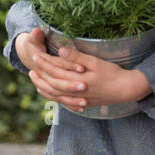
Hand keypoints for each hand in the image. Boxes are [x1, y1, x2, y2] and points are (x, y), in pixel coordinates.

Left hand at [15, 28, 136, 109]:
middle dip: (40, 78)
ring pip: (56, 96)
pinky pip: (63, 102)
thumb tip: (61, 51)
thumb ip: (77, 57)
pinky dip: (54, 98)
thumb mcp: (96, 62)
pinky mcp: (82, 103)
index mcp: (78, 79)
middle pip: (52, 85)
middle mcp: (76, 91)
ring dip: (44, 89)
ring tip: (35, 83)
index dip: (44, 64)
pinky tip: (50, 94)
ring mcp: (79, 99)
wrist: (125, 90)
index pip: (56, 71)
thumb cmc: (113, 73)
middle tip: (29, 71)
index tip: (35, 56)